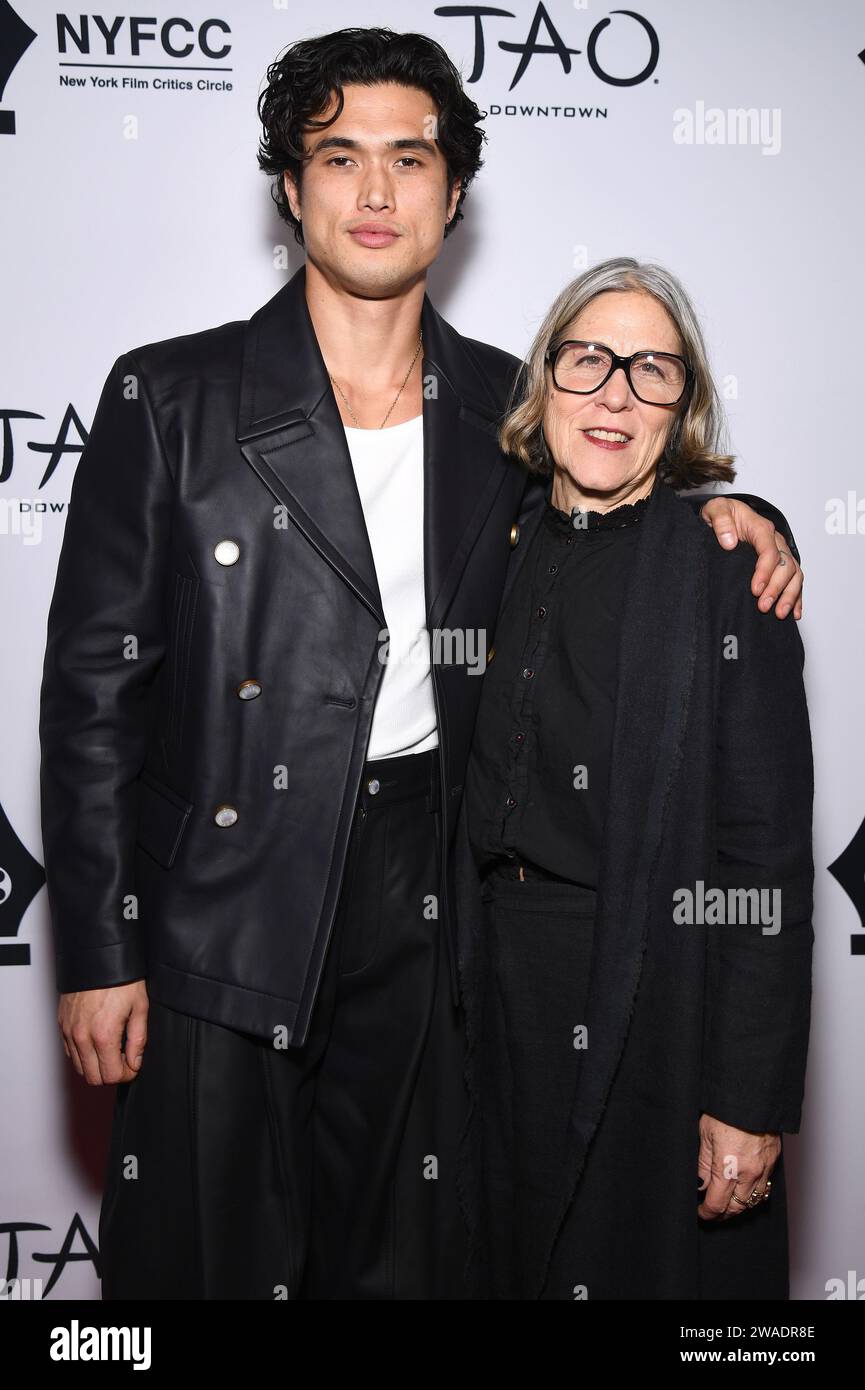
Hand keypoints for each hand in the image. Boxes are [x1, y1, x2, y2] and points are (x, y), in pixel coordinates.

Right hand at [58, 980, 148, 1085]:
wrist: (99, 957)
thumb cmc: (121, 979)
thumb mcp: (139, 1008)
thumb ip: (138, 1040)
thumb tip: (135, 1063)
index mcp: (103, 1035)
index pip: (112, 1075)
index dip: (127, 1074)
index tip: (133, 1065)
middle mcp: (82, 1037)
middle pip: (94, 1078)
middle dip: (111, 1073)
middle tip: (123, 1059)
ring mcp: (69, 1031)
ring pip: (80, 1068)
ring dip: (96, 1065)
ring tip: (111, 1049)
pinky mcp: (62, 1024)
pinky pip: (70, 1052)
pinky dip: (83, 1054)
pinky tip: (97, 1041)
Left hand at [696, 1112, 780, 1220]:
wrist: (753, 1096)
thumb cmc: (725, 1111)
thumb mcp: (704, 1136)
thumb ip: (703, 1165)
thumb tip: (701, 1186)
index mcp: (728, 1169)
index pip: (717, 1204)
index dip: (707, 1213)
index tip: (701, 1213)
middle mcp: (749, 1173)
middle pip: (737, 1208)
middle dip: (723, 1214)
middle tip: (713, 1213)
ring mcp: (764, 1168)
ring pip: (753, 1201)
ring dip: (739, 1207)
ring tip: (728, 1205)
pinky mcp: (773, 1160)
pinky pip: (765, 1187)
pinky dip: (753, 1194)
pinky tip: (745, 1191)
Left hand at [699, 497, 803, 619]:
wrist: (725, 514)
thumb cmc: (722, 512)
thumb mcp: (715, 508)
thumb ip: (721, 521)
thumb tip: (729, 542)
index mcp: (760, 528)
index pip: (769, 550)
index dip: (765, 571)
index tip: (755, 589)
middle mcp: (775, 540)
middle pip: (785, 565)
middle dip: (777, 588)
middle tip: (764, 606)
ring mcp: (779, 552)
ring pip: (794, 574)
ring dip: (789, 595)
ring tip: (779, 614)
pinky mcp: (779, 563)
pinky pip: (794, 579)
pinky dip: (796, 596)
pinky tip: (794, 612)